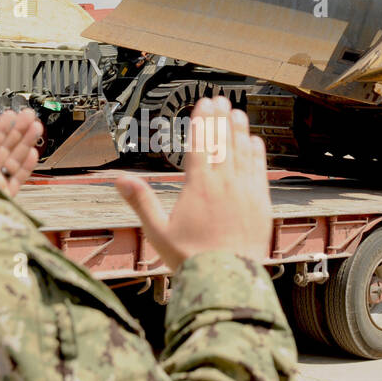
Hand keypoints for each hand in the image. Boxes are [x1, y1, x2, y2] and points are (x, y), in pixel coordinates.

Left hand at [0, 108, 40, 196]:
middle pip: (4, 148)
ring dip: (26, 143)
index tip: (11, 115)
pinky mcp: (7, 197)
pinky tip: (32, 153)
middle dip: (18, 130)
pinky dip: (26, 166)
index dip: (1, 128)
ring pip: (14, 161)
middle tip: (28, 116)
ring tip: (36, 128)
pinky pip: (18, 179)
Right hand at [114, 97, 271, 270]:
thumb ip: (141, 202)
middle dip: (220, 119)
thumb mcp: (158, 232)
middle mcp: (225, 185)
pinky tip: (255, 142)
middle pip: (223, 143)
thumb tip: (120, 180)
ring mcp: (246, 193)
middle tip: (219, 100)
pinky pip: (260, 172)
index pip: (202, 145)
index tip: (203, 104)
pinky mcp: (261, 205)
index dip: (202, 122)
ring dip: (240, 131)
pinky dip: (257, 154)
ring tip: (237, 113)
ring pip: (243, 153)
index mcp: (199, 187)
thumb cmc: (190, 258)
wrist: (226, 280)